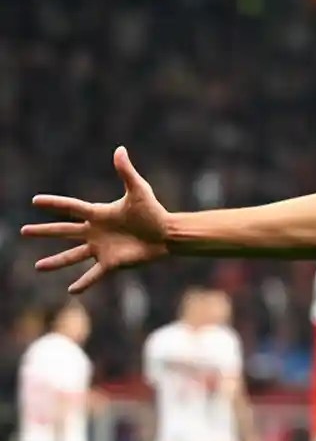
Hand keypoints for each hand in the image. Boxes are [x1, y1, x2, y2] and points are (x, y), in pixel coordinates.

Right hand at [21, 147, 169, 293]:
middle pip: (64, 231)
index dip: (54, 204)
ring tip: (38, 267)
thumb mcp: (138, 190)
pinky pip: (94, 275)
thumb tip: (120, 149)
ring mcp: (101, 249)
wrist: (166, 234)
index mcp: (98, 214)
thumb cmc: (153, 211)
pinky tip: (71, 291)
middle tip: (24, 231)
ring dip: (56, 262)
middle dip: (44, 232)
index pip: (71, 208)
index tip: (35, 201)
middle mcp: (95, 232)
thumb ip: (126, 172)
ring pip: (73, 256)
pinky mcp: (112, 263)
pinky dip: (84, 283)